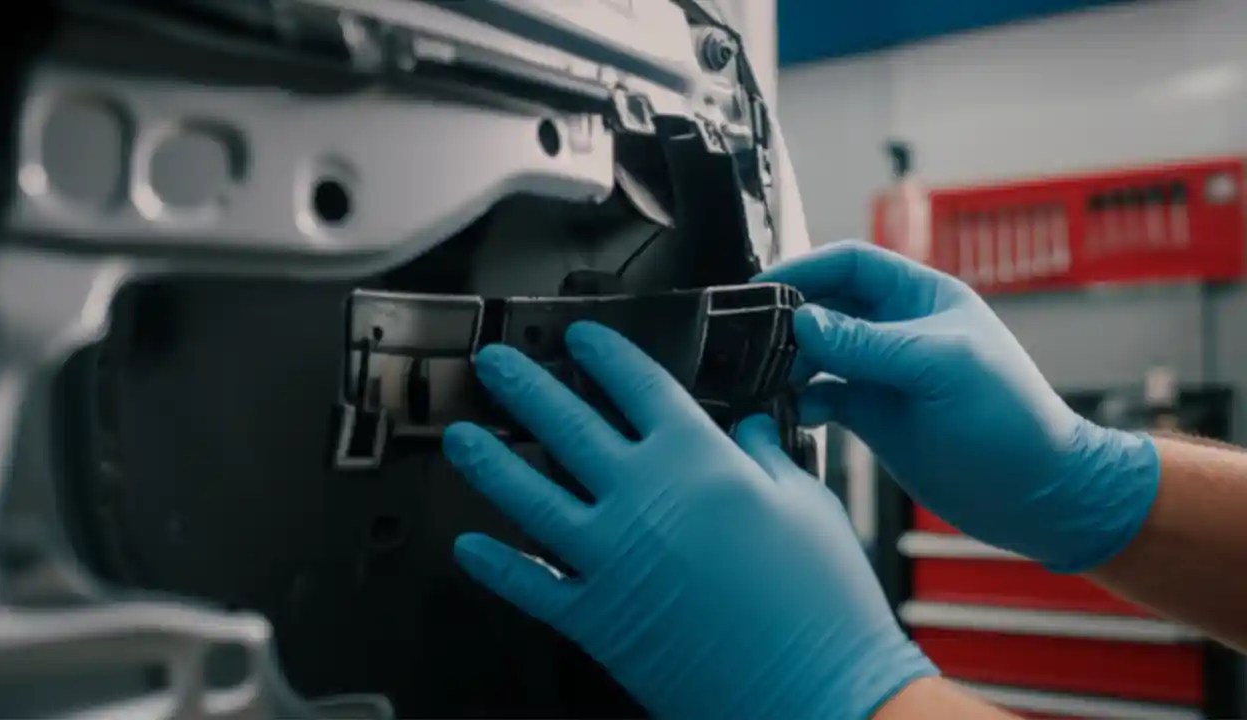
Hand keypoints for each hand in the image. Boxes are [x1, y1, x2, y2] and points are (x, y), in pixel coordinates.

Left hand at [443, 322, 936, 719]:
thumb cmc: (821, 600)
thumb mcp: (807, 503)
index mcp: (698, 461)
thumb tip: (747, 425)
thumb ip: (767, 454)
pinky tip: (468, 545)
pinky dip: (495, 565)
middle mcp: (643, 498)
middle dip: (523, 385)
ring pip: (528, 497)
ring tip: (461, 437)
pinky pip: (530, 584)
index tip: (581, 338)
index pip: (638, 385)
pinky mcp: (597, 616)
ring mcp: (611, 557)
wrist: (817, 690)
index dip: (604, 354)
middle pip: (565, 424)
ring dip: (486, 463)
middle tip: (494, 363)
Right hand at [756, 240, 1159, 571]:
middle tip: (751, 340)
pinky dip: (802, 402)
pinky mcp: (874, 417)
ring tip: (768, 381)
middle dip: (789, 319)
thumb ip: (868, 344)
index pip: (851, 264)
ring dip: (790, 364)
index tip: (762, 289)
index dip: (806, 269)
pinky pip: (823, 398)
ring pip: (818, 354)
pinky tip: (793, 414)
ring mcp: (883, 375)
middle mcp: (897, 331)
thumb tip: (802, 321)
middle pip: (826, 307)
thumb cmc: (1011, 420)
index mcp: (921, 299)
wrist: (1037, 495)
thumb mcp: (939, 368)